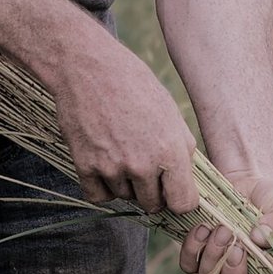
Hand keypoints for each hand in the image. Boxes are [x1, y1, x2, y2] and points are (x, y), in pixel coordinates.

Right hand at [51, 27, 199, 214]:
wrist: (89, 69)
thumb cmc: (134, 85)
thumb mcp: (171, 114)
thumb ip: (181, 150)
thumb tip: (187, 180)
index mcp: (170, 152)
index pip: (183, 204)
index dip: (180, 199)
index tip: (173, 191)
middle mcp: (142, 165)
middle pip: (153, 205)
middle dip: (152, 191)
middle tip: (144, 166)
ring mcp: (112, 168)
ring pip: (125, 198)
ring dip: (125, 185)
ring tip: (121, 152)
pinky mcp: (85, 167)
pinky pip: (99, 196)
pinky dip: (102, 187)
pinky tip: (105, 165)